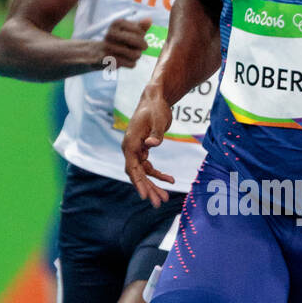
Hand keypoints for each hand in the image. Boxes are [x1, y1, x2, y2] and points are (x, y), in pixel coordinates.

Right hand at [100, 16, 150, 68]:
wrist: (97, 52)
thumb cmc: (118, 40)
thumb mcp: (128, 31)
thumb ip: (140, 26)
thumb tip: (149, 20)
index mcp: (117, 23)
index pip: (140, 31)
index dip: (143, 36)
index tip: (140, 37)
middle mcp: (111, 33)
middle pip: (138, 41)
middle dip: (143, 46)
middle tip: (143, 48)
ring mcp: (108, 47)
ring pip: (136, 54)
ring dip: (137, 56)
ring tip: (133, 54)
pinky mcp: (109, 60)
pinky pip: (131, 64)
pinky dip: (131, 64)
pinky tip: (126, 61)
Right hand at [122, 87, 175, 204]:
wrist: (155, 99)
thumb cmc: (155, 108)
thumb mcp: (158, 119)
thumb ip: (155, 133)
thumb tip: (152, 145)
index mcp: (130, 143)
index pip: (132, 168)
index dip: (138, 183)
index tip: (145, 196)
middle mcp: (131, 149)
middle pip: (137, 175)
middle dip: (148, 189)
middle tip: (159, 203)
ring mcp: (137, 150)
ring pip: (144, 174)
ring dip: (154, 185)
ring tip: (165, 199)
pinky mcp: (144, 150)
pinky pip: (150, 167)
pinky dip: (159, 175)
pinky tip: (171, 180)